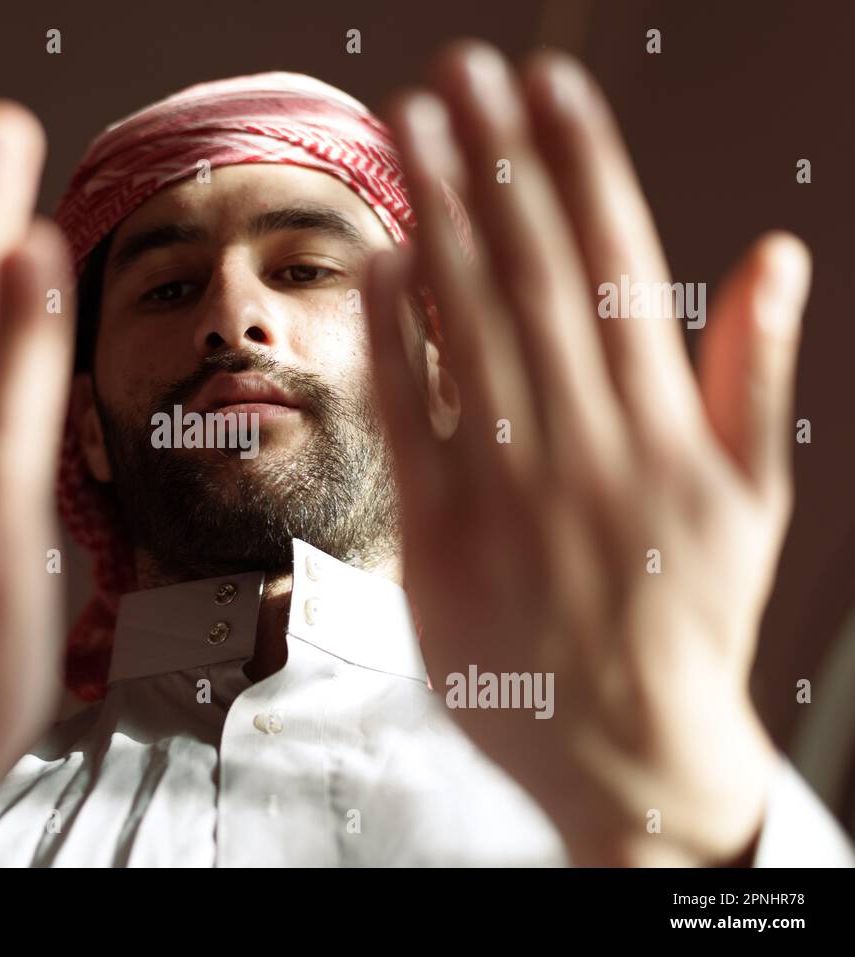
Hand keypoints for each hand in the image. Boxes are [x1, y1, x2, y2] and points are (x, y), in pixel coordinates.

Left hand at [366, 42, 808, 864]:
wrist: (624, 749)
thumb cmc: (691, 616)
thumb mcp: (752, 502)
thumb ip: (754, 373)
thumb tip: (775, 254)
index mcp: (670, 430)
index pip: (620, 265)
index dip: (581, 165)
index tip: (549, 87)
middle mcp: (590, 447)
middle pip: (533, 274)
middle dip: (497, 162)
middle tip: (461, 73)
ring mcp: (511, 492)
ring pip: (469, 329)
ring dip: (438, 216)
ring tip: (413, 129)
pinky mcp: (442, 537)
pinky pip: (413, 416)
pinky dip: (397, 334)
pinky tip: (381, 258)